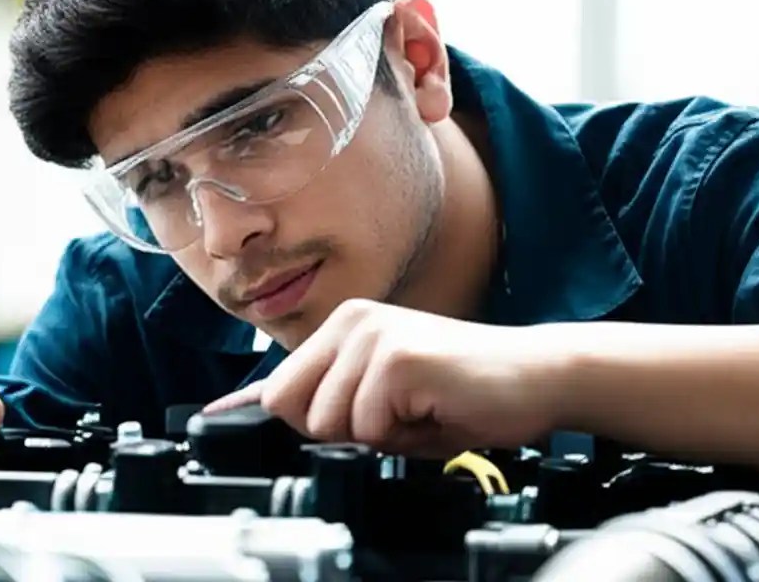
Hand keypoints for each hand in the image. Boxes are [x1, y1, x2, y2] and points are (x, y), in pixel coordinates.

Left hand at [204, 299, 572, 456]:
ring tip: (417, 414)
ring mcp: (373, 335)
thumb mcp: (386, 400)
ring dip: (374, 438)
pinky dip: (400, 438)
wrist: (538, 379)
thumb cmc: (465, 392)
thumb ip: (333, 406)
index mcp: (345, 326)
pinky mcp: (397, 358)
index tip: (220, 422)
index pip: (278, 384)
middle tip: (389, 421)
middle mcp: (352, 321)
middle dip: (331, 433)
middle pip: (288, 406)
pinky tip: (433, 412)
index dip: (267, 415)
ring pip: (328, 424)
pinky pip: (367, 427)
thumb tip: (264, 415)